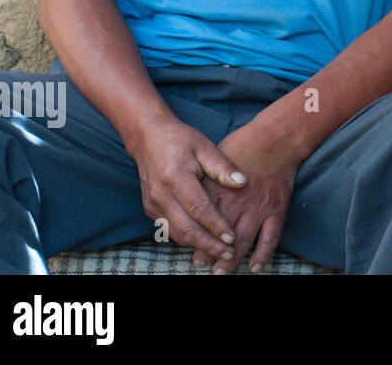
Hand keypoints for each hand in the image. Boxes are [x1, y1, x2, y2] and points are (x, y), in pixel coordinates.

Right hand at [129, 117, 244, 261]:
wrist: (148, 138)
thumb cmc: (180, 140)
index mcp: (175, 178)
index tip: (232, 238)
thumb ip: (223, 167)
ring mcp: (153, 204)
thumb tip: (243, 183)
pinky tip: (204, 240)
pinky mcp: (150, 209)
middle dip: (209, 244)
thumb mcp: (204, 146)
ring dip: (198, 245)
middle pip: (186, 229)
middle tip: (229, 253)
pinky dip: (187, 237)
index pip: (199, 210)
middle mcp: (160, 195)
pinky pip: (170, 229)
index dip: (216, 226)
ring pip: (176, 234)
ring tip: (220, 251)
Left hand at [192, 119, 299, 273]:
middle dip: (209, 253)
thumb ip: (202, 181)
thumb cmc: (242, 146)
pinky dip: (263, 254)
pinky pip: (270, 237)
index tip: (188, 248)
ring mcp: (259, 207)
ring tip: (221, 272)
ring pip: (243, 241)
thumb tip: (186, 198)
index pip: (203, 220)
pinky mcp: (276, 209)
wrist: (276, 138)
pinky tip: (254, 267)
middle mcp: (238, 202)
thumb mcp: (213, 157)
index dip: (194, 237)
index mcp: (219, 190)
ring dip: (231, 260)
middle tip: (200, 265)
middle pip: (220, 235)